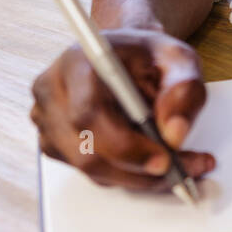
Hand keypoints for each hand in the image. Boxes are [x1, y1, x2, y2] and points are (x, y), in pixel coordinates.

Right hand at [30, 28, 215, 190]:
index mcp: (77, 62)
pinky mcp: (54, 143)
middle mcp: (53, 92)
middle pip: (86, 152)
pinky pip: (91, 173)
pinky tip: (151, 161)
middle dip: (138, 169)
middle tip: (180, 170)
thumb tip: (175, 134)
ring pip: (90, 169)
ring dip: (137, 176)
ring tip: (177, 164)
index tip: (163, 159)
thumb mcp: (179, 59)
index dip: (125, 145)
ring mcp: (47, 121)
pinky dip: (126, 175)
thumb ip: (184, 89)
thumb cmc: (149, 55)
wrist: (127, 56)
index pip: (88, 114)